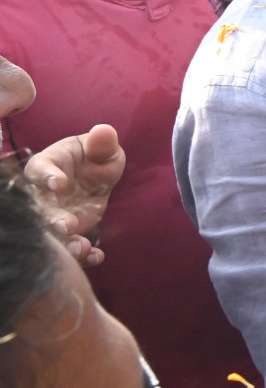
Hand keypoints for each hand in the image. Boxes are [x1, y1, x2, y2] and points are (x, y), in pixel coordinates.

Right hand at [24, 124, 124, 266]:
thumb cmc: (95, 156)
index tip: (58, 183)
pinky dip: (84, 253)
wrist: (97, 175)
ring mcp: (55, 214)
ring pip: (54, 231)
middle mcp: (44, 194)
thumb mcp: (103, 148)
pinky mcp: (70, 231)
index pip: (40, 170)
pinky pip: (73, 243)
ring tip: (81, 249)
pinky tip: (96, 256)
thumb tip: (104, 131)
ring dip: (66, 242)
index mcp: (47, 165)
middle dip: (52, 219)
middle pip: (41, 208)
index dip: (47, 177)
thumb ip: (102, 143)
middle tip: (66, 226)